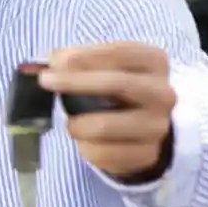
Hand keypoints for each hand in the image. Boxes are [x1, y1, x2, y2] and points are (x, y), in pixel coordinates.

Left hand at [38, 42, 175, 180]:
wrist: (143, 129)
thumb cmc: (116, 90)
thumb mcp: (104, 67)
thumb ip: (78, 61)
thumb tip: (47, 62)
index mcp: (154, 62)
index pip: (119, 52)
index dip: (84, 55)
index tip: (54, 61)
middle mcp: (162, 93)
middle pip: (117, 83)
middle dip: (75, 81)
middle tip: (45, 81)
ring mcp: (157, 126)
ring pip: (105, 125)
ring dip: (76, 123)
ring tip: (71, 122)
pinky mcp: (147, 154)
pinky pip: (104, 153)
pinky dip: (85, 146)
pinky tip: (85, 139)